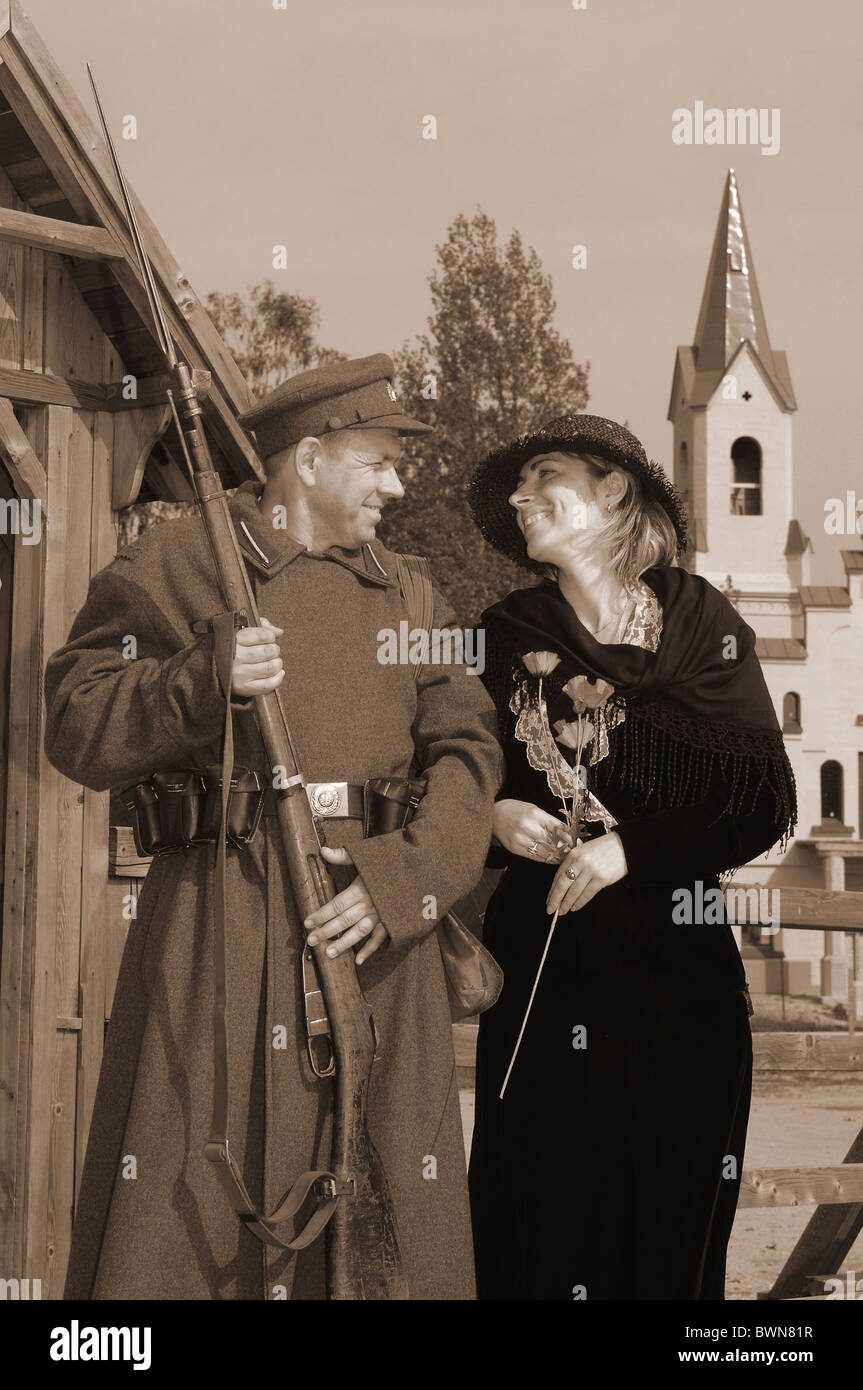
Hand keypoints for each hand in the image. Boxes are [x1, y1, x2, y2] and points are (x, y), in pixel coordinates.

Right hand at [231, 617, 284, 696]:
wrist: (214, 671)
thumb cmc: (232, 649)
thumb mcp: (241, 632)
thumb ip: (261, 628)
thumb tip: (279, 632)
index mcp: (233, 640)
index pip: (261, 635)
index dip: (270, 635)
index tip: (269, 638)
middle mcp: (234, 658)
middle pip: (268, 651)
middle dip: (274, 649)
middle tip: (272, 650)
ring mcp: (239, 674)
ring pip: (270, 667)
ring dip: (277, 663)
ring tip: (274, 661)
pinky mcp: (244, 688)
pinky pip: (269, 684)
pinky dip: (278, 678)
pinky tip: (277, 673)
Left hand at [304, 846, 389, 964]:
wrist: (424, 869)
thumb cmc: (395, 860)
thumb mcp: (369, 854)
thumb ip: (344, 855)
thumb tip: (322, 850)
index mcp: (362, 888)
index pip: (336, 904)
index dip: (321, 914)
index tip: (307, 922)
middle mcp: (370, 904)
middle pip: (344, 920)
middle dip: (326, 931)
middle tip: (311, 941)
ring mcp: (382, 915)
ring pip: (359, 932)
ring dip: (344, 944)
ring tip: (329, 953)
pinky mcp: (394, 922)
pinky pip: (380, 939)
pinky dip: (370, 950)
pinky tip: (359, 961)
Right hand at [492, 799, 573, 862]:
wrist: (493, 815)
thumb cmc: (516, 810)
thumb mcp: (534, 809)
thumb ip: (549, 821)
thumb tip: (567, 833)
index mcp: (534, 813)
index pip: (557, 828)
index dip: (569, 836)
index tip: (576, 842)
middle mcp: (527, 826)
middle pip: (552, 841)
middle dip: (565, 848)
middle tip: (572, 851)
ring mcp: (520, 838)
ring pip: (544, 851)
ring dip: (557, 856)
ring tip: (564, 857)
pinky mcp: (514, 848)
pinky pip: (534, 856)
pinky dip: (545, 859)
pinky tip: (552, 859)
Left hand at [546, 831, 627, 915]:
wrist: (624, 846)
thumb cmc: (603, 849)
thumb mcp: (584, 851)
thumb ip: (573, 864)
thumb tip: (562, 884)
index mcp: (574, 854)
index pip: (558, 875)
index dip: (552, 890)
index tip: (548, 900)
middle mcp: (580, 862)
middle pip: (563, 884)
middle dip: (555, 899)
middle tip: (550, 910)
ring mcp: (591, 870)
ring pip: (574, 891)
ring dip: (566, 903)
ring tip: (562, 911)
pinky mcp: (601, 879)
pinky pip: (587, 894)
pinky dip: (579, 902)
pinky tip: (574, 907)